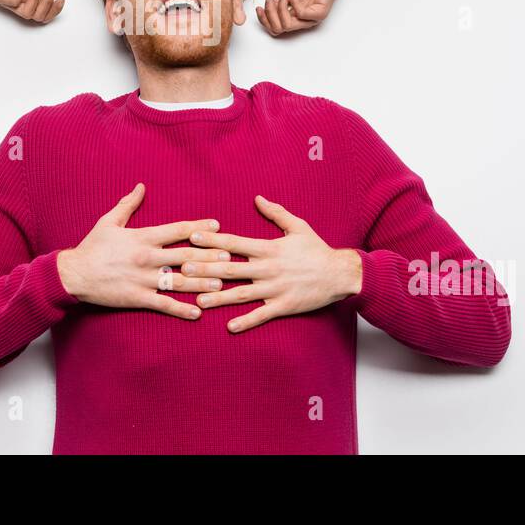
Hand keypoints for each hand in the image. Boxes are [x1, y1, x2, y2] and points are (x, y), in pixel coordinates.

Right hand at [55, 183, 231, 319]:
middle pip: (185, 256)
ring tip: (222, 285)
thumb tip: (140, 186)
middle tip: (230, 257)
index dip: (198, 229)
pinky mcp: (138, 297)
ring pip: (179, 281)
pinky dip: (182, 309)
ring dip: (202, 283)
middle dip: (209, 257)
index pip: (177, 231)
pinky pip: (164, 304)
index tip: (217, 227)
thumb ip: (128, 205)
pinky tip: (198, 312)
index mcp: (143, 237)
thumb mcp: (109, 222)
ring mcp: (144, 279)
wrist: (73, 274)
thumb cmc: (92, 247)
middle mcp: (147, 257)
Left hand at [183, 195, 361, 332]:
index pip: (234, 243)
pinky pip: (262, 314)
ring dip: (219, 298)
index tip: (192, 237)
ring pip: (242, 294)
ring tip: (198, 301)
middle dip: (206, 269)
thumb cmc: (317, 250)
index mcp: (269, 248)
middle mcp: (269, 268)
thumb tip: (258, 198)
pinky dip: (246, 321)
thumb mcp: (298, 226)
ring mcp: (275, 288)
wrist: (340, 274)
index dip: (212, 240)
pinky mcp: (284, 305)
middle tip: (183, 269)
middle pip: (231, 268)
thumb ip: (276, 213)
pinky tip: (229, 326)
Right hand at [255, 0, 359, 35]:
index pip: (275, 29)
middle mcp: (303, 22)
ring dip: (280, 8)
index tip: (258, 7)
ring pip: (287, 25)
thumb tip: (265, 10)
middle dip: (269, 13)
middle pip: (278, 29)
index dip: (264, 20)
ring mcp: (312, 20)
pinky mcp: (320, 14)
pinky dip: (294, 1)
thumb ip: (278, 3)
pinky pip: (300, 14)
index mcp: (295, 18)